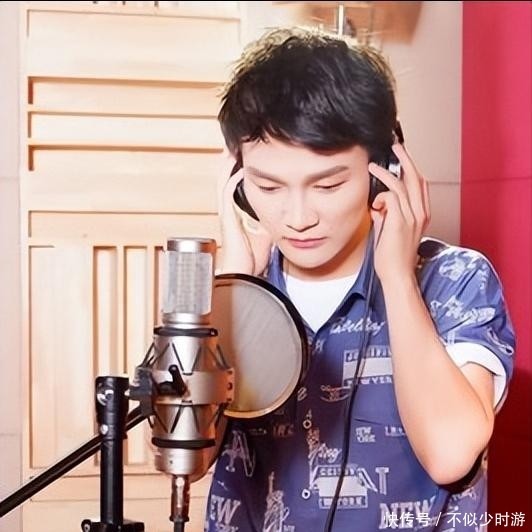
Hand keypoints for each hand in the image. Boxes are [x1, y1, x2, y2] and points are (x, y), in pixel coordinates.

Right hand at [216, 149, 271, 274]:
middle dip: (232, 161)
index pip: (236, 185)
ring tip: (233, 148)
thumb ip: (274, 222)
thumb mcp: (268, 234)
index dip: (240, 169)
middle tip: (239, 144)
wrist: (244, 273)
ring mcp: (226, 213)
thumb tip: (289, 214)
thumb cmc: (255, 259)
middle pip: (226, 178)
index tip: (250, 156)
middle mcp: (229, 210)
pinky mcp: (227, 218)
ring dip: (228, 164)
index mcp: (237, 213)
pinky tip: (238, 167)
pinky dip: (230, 178)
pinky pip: (226, 193)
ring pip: (223, 181)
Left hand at [369, 143, 430, 284]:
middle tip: (396, 146)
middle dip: (406, 159)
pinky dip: (381, 194)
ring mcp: (412, 218)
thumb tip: (377, 204)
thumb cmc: (392, 257)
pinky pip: (392, 197)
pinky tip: (373, 201)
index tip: (402, 157)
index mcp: (421, 215)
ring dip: (386, 172)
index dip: (412, 168)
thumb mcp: (390, 230)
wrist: (397, 275)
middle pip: (417, 178)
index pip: (420, 185)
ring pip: (403, 185)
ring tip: (372, 166)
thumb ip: (386, 215)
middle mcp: (420, 214)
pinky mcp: (400, 222)